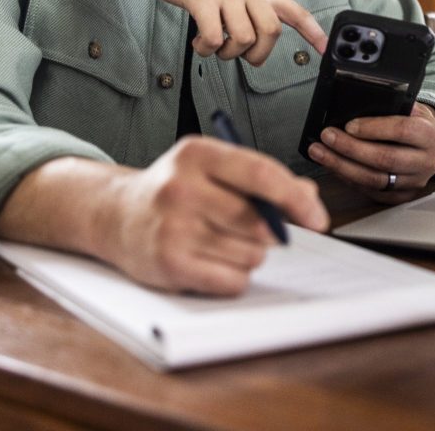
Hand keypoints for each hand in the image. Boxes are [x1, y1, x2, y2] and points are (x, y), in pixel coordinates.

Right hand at [97, 136, 328, 294]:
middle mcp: (182, 187)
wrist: (117, 215)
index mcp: (197, 153)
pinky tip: (212, 261)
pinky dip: (233, 277)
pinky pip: (232, 281)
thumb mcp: (213, 169)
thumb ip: (263, 179)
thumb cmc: (175, 191)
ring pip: (251, 254)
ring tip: (221, 242)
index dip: (296, 199)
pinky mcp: (169, 264)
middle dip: (271, 232)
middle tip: (257, 230)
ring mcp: (173, 227)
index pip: (262, 174)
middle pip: (260, 221)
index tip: (318, 219)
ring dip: (249, 254)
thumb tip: (308, 199)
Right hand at [138, 0, 327, 64]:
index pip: (294, 11)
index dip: (313, 31)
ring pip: (243, 38)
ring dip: (228, 54)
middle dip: (258, 54)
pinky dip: (207, 50)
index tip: (326, 49)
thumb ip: (253, 12)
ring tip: (215, 46)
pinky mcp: (202, 0)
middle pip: (271, 31)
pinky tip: (200, 44)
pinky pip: (214, 38)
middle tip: (240, 55)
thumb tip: (261, 43)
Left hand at [307, 103, 434, 202]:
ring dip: (342, 166)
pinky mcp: (401, 196)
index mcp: (431, 135)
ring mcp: (414, 182)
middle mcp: (427, 162)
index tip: (349, 125)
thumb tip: (354, 106)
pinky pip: (371, 191)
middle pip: (385, 158)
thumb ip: (391, 107)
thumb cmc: (415, 122)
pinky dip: (348, 178)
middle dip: (350, 148)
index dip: (373, 128)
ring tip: (320, 152)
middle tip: (327, 137)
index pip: (402, 130)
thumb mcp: (410, 107)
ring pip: (374, 179)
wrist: (430, 145)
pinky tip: (333, 166)